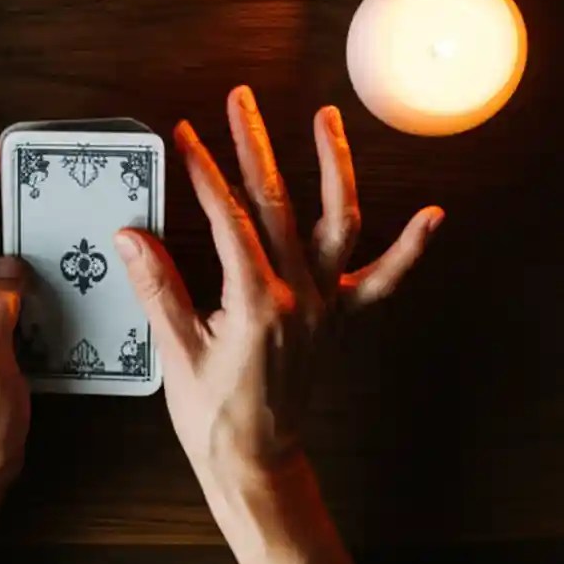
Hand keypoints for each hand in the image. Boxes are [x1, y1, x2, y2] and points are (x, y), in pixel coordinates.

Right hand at [113, 86, 441, 563]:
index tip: (187, 135)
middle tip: (240, 101)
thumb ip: (157, 289)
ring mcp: (327, 305)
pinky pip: (384, 280)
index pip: (227, 220)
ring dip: (333, 167)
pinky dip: (410, 248)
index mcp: (256, 303)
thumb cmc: (216, 416)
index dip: (204, 173)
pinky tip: (432, 215)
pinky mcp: (341, 319)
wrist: (258, 461)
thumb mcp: (177, 353)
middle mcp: (300, 296)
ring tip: (326, 119)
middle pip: (278, 204)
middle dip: (254, 146)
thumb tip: (130, 238)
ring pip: (340, 222)